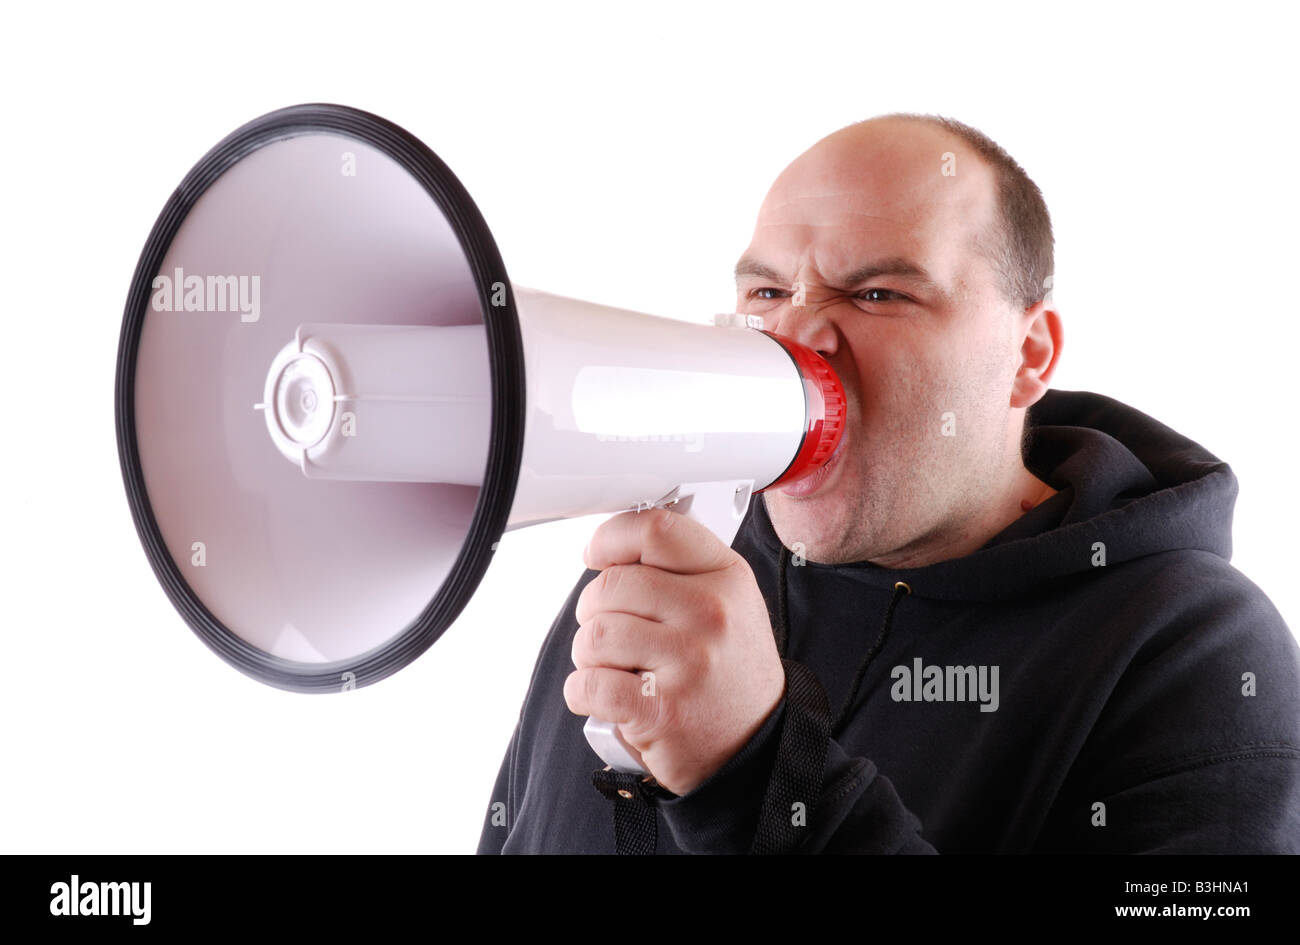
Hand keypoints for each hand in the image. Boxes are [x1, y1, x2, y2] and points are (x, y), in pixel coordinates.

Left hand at [563, 507, 785, 794]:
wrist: (756, 746)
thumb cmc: (729, 672)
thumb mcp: (729, 603)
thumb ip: (679, 569)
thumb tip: (613, 548)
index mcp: (727, 578)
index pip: (656, 531)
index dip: (612, 538)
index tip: (597, 554)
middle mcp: (711, 614)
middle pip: (612, 585)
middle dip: (594, 609)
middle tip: (609, 630)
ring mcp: (688, 661)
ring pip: (595, 634)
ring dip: (589, 654)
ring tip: (612, 666)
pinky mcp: (661, 709)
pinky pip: (590, 684)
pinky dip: (583, 692)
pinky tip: (604, 696)